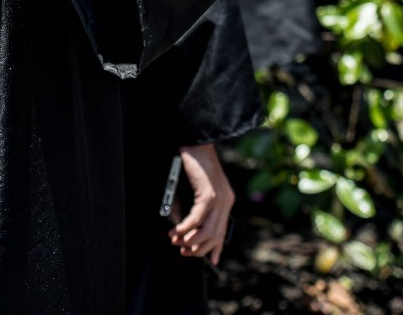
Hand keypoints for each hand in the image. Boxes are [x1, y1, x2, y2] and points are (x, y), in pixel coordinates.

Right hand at [169, 142, 233, 263]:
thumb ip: (190, 210)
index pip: (223, 231)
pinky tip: (176, 231)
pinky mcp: (209, 194)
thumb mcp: (193, 190)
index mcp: (225, 201)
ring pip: (208, 232)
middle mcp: (226, 202)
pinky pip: (197, 219)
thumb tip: (181, 228)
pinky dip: (185, 227)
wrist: (196, 141)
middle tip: (182, 250)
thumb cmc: (192, 163)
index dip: (216, 248)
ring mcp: (220, 199)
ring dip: (190, 240)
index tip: (211, 260)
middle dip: (198, 248)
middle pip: (216, 236)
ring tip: (175, 241)